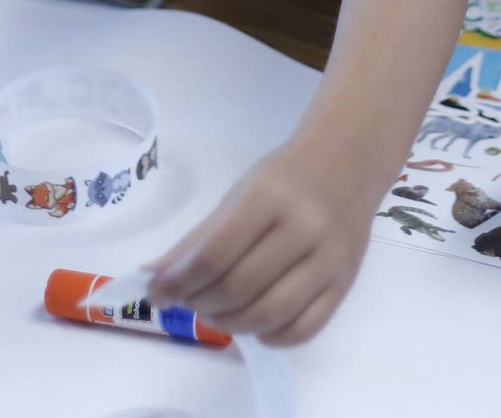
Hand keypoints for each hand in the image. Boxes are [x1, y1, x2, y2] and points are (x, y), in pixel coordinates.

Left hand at [146, 136, 374, 344]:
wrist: (348, 162)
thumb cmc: (285, 177)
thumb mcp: (237, 196)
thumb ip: (196, 242)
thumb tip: (151, 281)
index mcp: (269, 197)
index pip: (215, 254)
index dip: (180, 281)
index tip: (158, 292)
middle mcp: (304, 228)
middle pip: (240, 288)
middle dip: (201, 303)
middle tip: (188, 300)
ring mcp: (330, 259)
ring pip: (270, 314)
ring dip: (230, 324)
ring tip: (216, 312)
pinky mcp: (345, 283)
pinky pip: (305, 329)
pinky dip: (271, 337)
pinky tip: (255, 325)